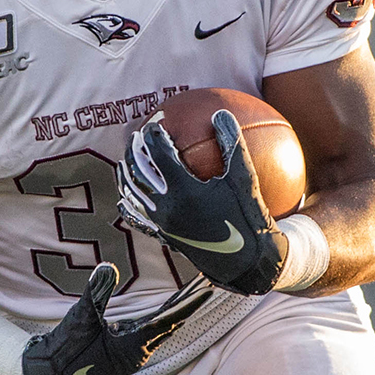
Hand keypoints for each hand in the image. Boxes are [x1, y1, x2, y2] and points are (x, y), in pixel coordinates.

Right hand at [15, 264, 213, 374]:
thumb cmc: (67, 352)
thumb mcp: (80, 319)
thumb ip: (96, 293)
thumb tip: (109, 267)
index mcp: (134, 346)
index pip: (169, 320)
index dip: (190, 303)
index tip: (208, 288)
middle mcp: (139, 351)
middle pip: (172, 321)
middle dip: (191, 301)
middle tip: (210, 280)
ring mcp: (134, 351)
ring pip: (165, 326)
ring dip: (180, 307)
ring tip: (197, 288)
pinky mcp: (126, 349)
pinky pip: (154, 328)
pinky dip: (166, 314)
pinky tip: (172, 305)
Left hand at [118, 111, 283, 294]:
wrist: (247, 262)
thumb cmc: (249, 217)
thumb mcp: (244, 179)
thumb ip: (232, 144)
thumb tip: (221, 111)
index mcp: (183, 189)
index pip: (157, 151)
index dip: (154, 132)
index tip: (158, 121)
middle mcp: (165, 206)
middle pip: (137, 170)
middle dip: (134, 149)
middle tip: (138, 136)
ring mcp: (161, 223)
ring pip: (131, 192)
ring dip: (127, 173)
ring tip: (128, 159)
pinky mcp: (162, 237)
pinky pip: (137, 219)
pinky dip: (128, 205)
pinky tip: (126, 198)